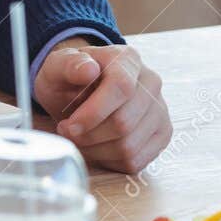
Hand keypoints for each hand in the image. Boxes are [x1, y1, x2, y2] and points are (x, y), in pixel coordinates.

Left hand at [34, 41, 170, 173]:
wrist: (83, 89)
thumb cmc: (70, 79)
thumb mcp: (58, 66)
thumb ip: (69, 64)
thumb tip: (88, 70)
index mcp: (129, 60)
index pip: (121, 88)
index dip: (93, 113)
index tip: (68, 126)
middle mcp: (152, 83)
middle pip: (124, 123)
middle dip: (89, 136)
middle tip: (67, 131)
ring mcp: (160, 110)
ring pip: (129, 146)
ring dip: (96, 150)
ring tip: (80, 139)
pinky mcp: (162, 134)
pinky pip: (135, 160)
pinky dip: (109, 161)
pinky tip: (97, 147)